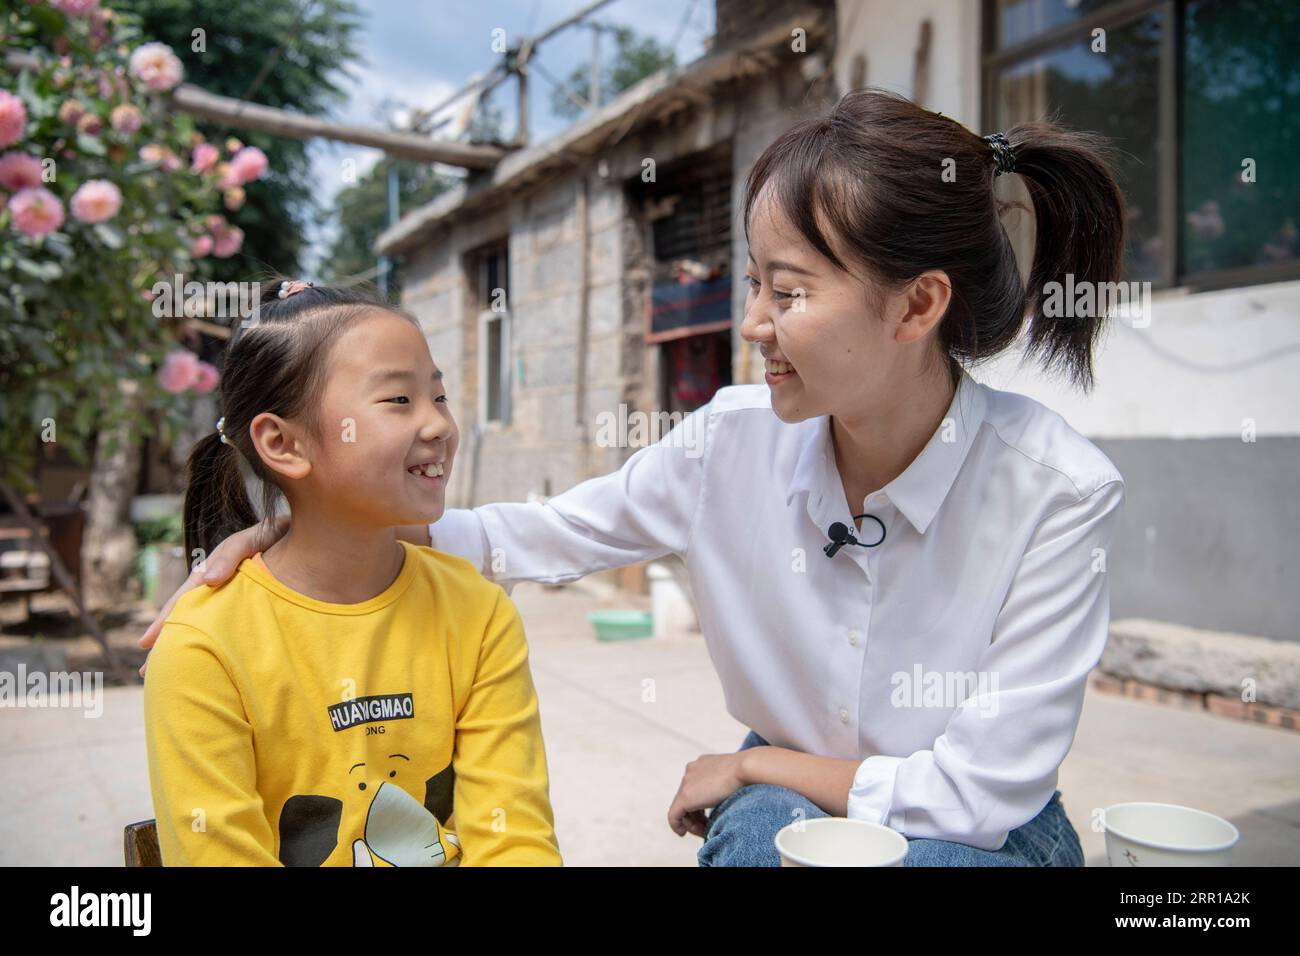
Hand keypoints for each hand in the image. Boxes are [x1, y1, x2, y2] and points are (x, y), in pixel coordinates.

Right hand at [135, 516, 288, 675]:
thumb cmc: (271, 534)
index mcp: (209, 574)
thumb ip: (230, 556)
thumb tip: (207, 580)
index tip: (145, 644)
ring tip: (175, 674)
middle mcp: (215, 589)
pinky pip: (228, 629)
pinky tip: (214, 662)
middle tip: (147, 673)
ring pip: (205, 628)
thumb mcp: (248, 540)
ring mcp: (230, 599)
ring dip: (190, 648)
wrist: (301, 534)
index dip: (164, 623)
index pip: (181, 602)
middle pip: (187, 620)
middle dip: (168, 644)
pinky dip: (216, 644)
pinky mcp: (248, 607)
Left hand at [667, 751, 749, 837]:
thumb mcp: (733, 776)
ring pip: (680, 807)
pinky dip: (677, 825)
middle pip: (687, 798)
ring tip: (703, 831)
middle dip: (695, 815)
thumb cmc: (747, 773)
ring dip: (691, 822)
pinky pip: (674, 815)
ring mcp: (686, 782)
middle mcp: (691, 770)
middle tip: (706, 828)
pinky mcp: (685, 797)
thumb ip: (725, 784)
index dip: (701, 804)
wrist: (745, 768)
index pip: (696, 788)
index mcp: (702, 764)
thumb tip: (728, 795)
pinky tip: (683, 833)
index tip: (709, 817)